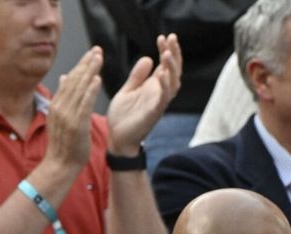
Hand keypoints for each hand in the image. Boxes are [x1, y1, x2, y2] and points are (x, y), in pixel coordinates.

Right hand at [45, 47, 103, 169]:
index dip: (81, 65)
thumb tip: (64, 77)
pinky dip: (90, 91)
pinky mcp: (76, 125)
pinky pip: (84, 105)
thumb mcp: (59, 117)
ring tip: (99, 58)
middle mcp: (60, 107)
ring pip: (79, 89)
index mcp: (56, 104)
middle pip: (74, 81)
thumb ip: (63, 96)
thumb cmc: (63, 144)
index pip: (70, 80)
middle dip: (86, 64)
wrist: (59, 165)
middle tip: (98, 50)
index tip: (91, 53)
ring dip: (89, 72)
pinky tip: (97, 80)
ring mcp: (67, 116)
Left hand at [107, 34, 182, 154]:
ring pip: (173, 83)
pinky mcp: (153, 113)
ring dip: (171, 67)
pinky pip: (163, 99)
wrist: (116, 139)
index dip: (167, 50)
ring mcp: (158, 103)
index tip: (163, 37)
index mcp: (154, 87)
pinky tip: (162, 74)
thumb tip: (147, 58)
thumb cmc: (122, 117)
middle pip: (174, 70)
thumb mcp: (127, 91)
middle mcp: (160, 93)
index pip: (166, 65)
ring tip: (166, 53)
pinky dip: (164, 86)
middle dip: (174, 53)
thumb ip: (137, 76)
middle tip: (171, 37)